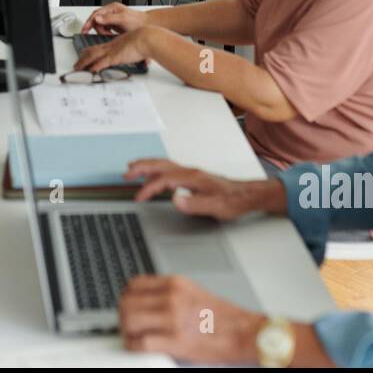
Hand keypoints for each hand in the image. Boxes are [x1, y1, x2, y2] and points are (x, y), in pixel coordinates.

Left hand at [73, 26, 153, 72]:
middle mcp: (112, 46)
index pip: (99, 47)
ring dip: (84, 63)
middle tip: (77, 64)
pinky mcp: (115, 57)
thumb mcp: (136, 45)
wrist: (147, 38)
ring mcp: (112, 51)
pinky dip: (94, 67)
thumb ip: (133, 52)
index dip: (91, 51)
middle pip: (93, 51)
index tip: (85, 54)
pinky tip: (90, 71)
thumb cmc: (145, 40)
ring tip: (77, 69)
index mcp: (116, 43)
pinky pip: (101, 63)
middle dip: (83, 58)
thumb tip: (136, 58)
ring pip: (93, 56)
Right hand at [81, 1, 148, 34]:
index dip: (89, 22)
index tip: (84, 30)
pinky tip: (112, 36)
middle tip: (104, 34)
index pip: (95, 14)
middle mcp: (111, 12)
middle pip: (97, 20)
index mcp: (112, 8)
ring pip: (100, 26)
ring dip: (103, 32)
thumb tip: (97, 18)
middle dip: (99, 29)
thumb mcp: (122, 19)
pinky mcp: (115, 26)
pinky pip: (105, 30)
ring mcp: (113, 19)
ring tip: (110, 35)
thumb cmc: (138, 21)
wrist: (149, 26)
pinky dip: (106, 34)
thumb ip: (109, 19)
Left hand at [119, 274, 265, 363]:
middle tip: (127, 323)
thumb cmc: (225, 317)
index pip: (134, 283)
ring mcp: (173, 318)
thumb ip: (170, 292)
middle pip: (127, 301)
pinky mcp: (175, 341)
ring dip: (126, 330)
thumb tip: (148, 299)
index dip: (126, 296)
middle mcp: (172, 297)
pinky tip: (138, 347)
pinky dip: (134, 346)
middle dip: (122, 314)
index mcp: (176, 283)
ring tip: (132, 336)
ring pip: (129, 320)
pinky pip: (141, 343)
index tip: (127, 303)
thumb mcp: (194, 292)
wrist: (245, 333)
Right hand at [124, 158, 282, 218]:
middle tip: (126, 173)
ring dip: (148, 167)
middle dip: (142, 167)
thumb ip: (195, 204)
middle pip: (161, 165)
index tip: (138, 198)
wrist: (247, 196)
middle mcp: (190, 172)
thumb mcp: (216, 206)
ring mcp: (191, 174)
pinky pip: (169, 170)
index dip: (149, 188)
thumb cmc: (233, 201)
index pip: (164, 180)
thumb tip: (175, 199)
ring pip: (164, 165)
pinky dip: (157, 171)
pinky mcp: (193, 177)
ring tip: (133, 171)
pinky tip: (154, 179)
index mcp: (192, 177)